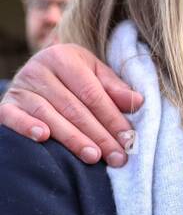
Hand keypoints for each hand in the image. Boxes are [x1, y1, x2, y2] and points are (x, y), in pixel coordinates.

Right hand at [0, 43, 143, 165]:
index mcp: (64, 57)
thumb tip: (137, 102)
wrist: (35, 78)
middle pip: (74, 108)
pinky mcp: (7, 105)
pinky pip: (14, 116)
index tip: (129, 140)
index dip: (112, 118)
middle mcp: (39, 68)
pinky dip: (27, 126)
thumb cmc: (73, 80)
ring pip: (49, 115)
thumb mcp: (94, 75)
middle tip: (117, 157)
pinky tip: (42, 137)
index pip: (92, 93)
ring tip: (94, 157)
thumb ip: (114, 88)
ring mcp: (22, 87)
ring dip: (73, 139)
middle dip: (99, 135)